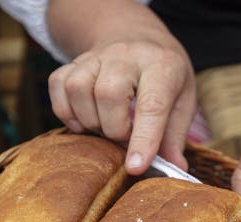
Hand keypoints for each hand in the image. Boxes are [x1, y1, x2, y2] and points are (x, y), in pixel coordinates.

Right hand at [48, 32, 195, 171]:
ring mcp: (97, 55)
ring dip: (89, 120)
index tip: (135, 166)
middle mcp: (126, 55)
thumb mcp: (182, 100)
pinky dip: (66, 110)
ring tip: (106, 126)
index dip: (143, 139)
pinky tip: (84, 119)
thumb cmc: (163, 75)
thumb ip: (175, 135)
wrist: (138, 35)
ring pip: (78, 89)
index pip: (152, 105)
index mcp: (162, 66)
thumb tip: (175, 168)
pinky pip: (58, 85)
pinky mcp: (75, 60)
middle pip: (108, 94)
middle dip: (114, 129)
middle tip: (125, 136)